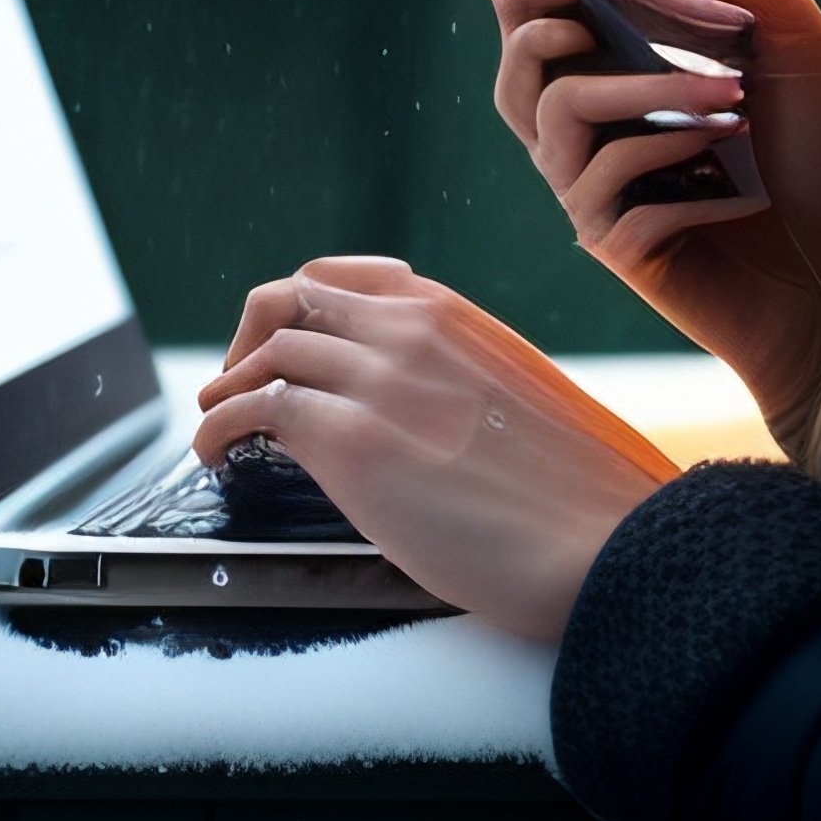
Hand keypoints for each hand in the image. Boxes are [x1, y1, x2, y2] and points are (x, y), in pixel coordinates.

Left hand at [193, 255, 673, 641]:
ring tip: (218, 421)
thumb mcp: (520, 398)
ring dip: (229, 386)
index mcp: (453, 317)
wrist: (604, 541)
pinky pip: (256, 411)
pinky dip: (220, 427)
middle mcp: (410, 331)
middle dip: (252, 338)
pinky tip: (216, 453)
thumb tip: (430, 412)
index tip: (285, 345)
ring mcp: (379, 381)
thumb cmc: (578, 491)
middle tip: (240, 383)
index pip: (345, 279)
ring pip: (268, 352)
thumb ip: (464, 381)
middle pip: (291, 298)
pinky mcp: (353, 444)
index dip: (299, 309)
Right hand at [484, 0, 820, 453]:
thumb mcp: (785, 22)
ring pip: (552, 117)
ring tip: (726, 92)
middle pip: (514, 70)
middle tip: (589, 14)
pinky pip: (598, 187)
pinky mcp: (622, 243)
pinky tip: (727, 161)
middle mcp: (604, 125)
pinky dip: (661, 155)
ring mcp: (606, 186)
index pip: (533, 15)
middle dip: (533, 25)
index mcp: (629, 62)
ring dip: (635, 88)